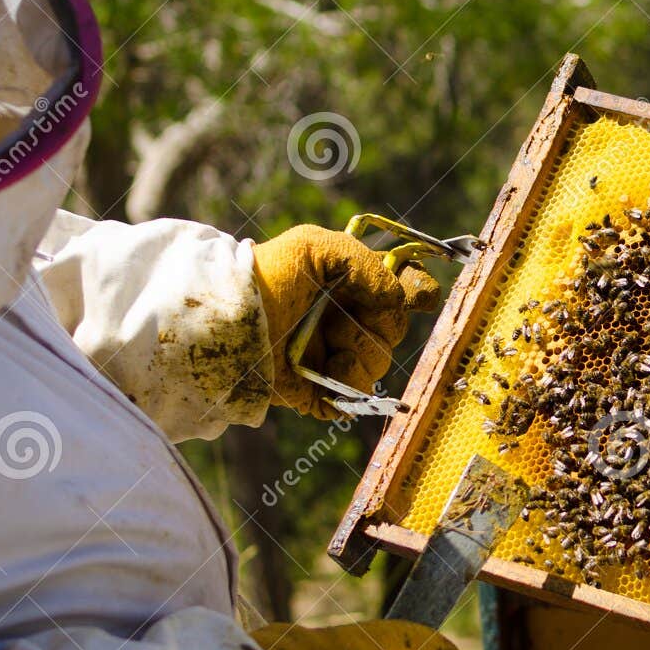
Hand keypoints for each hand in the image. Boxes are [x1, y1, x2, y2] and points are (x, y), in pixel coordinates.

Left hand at [252, 225, 440, 418]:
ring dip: (356, 361)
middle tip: (334, 323)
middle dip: (372, 329)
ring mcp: (336, 356)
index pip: (407, 289)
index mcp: (354, 286)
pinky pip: (352, 402)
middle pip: (395, 332)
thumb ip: (369, 265)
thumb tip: (400, 301)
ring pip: (377, 367)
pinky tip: (324, 378)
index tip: (417, 297)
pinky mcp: (319, 390)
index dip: (420, 292)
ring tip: (325, 355)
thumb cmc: (267, 275)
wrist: (229, 321)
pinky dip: (343, 393)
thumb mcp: (316, 248)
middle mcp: (350, 320)